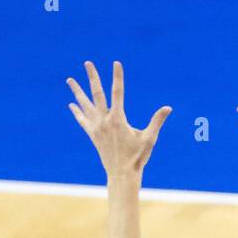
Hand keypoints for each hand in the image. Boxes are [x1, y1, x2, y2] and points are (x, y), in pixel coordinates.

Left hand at [68, 60, 170, 178]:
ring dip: (77, 92)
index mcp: (118, 119)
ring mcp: (96, 128)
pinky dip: (77, 112)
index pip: (118, 92)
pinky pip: (82, 120)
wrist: (122, 174)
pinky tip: (71, 104)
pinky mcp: (93, 135)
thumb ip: (157, 121)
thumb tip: (168, 108)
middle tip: (87, 63)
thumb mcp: (149, 138)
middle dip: (92, 77)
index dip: (117, 77)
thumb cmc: (137, 157)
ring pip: (85, 105)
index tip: (116, 63)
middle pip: (97, 94)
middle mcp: (104, 121)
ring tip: (69, 80)